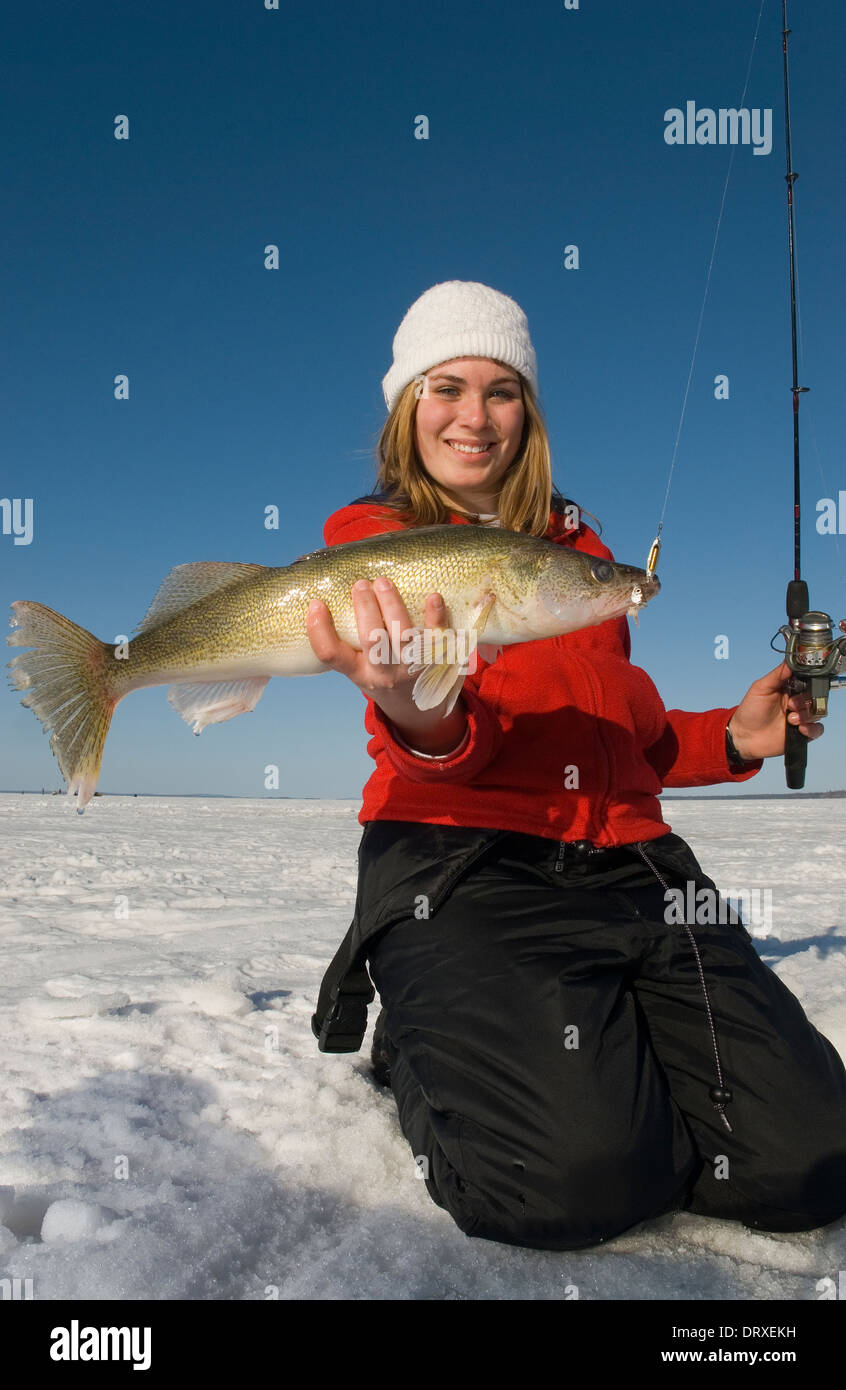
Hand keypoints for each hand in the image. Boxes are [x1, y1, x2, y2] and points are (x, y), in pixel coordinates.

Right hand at [306, 575, 445, 696]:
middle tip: (360, 584)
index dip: (320, 631)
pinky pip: (438, 637)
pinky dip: (436, 616)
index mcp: (359, 672)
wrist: (418, 707)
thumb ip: (347, 643)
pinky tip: (433, 597)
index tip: (317, 605)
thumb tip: (331, 597)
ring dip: (393, 606)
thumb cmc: (382, 676)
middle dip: (365, 609)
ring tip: (383, 583)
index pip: (332, 656)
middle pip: (373, 640)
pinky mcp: (438, 659)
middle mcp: (385, 672)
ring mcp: (413, 667)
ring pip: (403, 635)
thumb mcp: (358, 669)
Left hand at [727, 661, 825, 761]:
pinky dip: (811, 728)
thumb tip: (791, 660)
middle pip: (815, 696)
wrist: (745, 737)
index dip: (807, 683)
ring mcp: (800, 717)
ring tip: (790, 719)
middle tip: (790, 705)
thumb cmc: (750, 711)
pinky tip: (799, 728)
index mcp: (788, 688)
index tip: (799, 687)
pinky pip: (817, 729)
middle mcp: (796, 702)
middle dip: (805, 701)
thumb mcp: (761, 687)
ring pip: (817, 712)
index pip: (807, 681)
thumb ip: (778, 674)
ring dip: (806, 715)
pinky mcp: (802, 732)